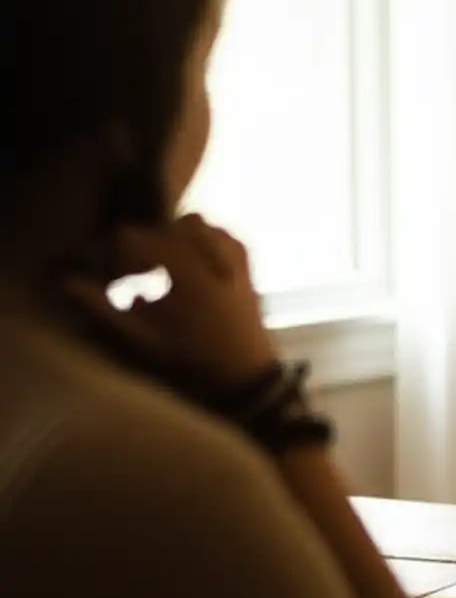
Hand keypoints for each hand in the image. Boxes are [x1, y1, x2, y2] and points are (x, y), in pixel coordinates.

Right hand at [64, 214, 278, 395]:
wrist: (245, 373)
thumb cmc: (190, 360)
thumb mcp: (141, 339)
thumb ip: (103, 308)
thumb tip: (68, 284)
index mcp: (177, 269)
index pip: (131, 237)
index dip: (115, 254)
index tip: (114, 277)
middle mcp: (206, 252)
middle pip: (159, 227)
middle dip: (143, 247)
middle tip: (140, 279)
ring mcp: (230, 253)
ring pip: (190, 224)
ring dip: (172, 240)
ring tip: (166, 272)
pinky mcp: (246, 260)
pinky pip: (220, 233)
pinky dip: (203, 240)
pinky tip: (196, 266)